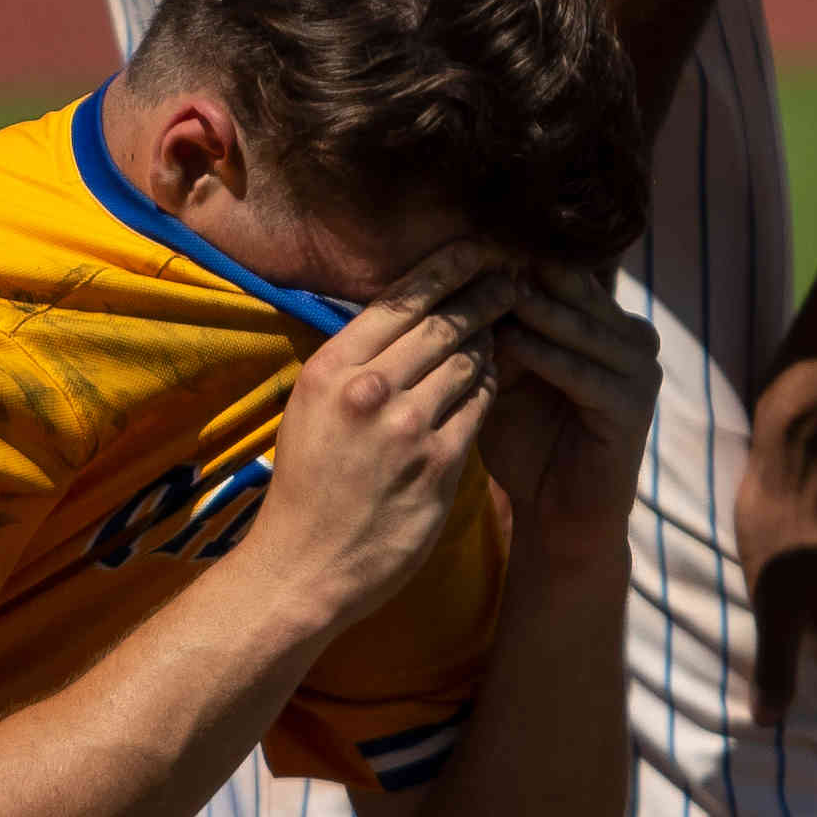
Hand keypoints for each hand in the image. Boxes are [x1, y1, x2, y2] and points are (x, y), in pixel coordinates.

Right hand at [238, 246, 505, 629]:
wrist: (303, 567)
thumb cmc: (307, 486)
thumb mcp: (310, 408)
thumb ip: (354, 362)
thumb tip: (400, 314)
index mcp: (331, 369)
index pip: (401, 298)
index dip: (448, 267)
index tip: (477, 248)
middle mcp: (368, 390)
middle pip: (443, 322)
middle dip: (484, 293)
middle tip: (512, 276)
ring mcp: (407, 428)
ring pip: (468, 361)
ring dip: (490, 340)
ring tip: (506, 326)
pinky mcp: (439, 466)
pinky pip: (480, 407)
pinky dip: (491, 386)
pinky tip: (496, 376)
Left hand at [478, 263, 654, 550]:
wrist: (555, 512)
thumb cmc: (526, 440)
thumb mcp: (507, 375)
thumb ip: (500, 330)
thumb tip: (467, 277)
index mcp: (608, 324)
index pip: (566, 275)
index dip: (520, 260)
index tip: (470, 244)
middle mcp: (633, 339)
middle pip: (579, 292)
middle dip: (529, 276)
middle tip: (482, 256)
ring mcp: (641, 373)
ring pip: (584, 328)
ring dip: (538, 310)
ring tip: (494, 293)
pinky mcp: (635, 408)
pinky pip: (586, 373)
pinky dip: (547, 357)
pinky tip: (509, 345)